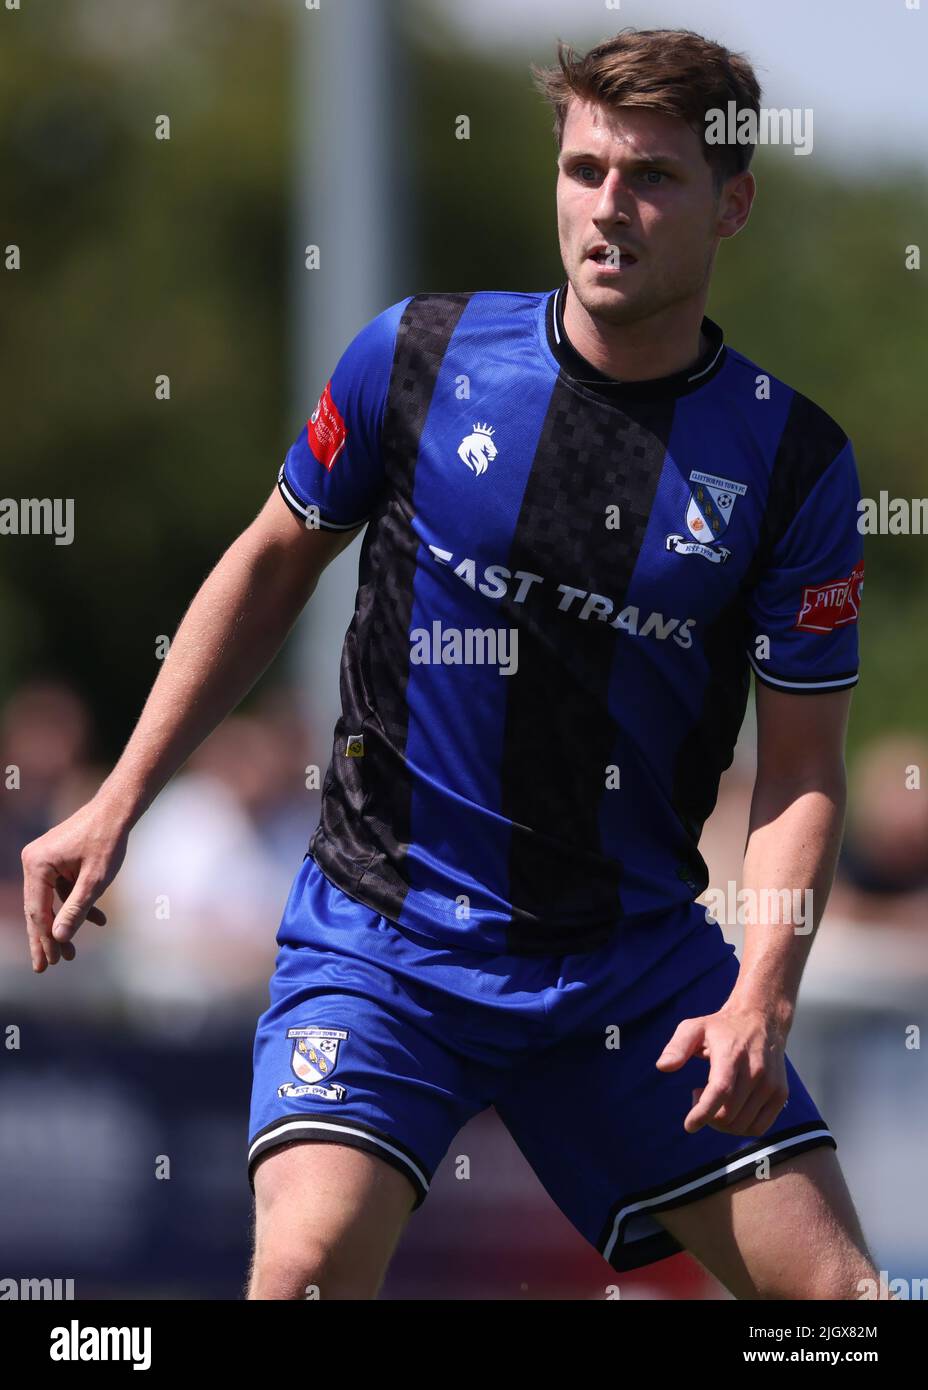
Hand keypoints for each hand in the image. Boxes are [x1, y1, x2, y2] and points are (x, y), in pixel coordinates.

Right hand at [21, 798, 128, 971]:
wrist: (116, 811)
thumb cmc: (108, 841)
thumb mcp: (95, 881)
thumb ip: (76, 910)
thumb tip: (59, 939)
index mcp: (37, 865)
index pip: (38, 911)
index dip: (43, 940)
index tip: (47, 964)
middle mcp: (33, 861)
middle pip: (38, 908)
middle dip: (47, 939)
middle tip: (47, 968)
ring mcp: (42, 860)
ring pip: (51, 901)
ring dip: (65, 923)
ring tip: (73, 954)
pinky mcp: (54, 860)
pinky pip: (61, 889)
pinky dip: (76, 904)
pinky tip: (98, 921)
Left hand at [655, 1004, 789, 1136]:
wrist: (761, 1020)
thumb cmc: (721, 1028)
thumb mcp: (694, 1028)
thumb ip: (677, 1047)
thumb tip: (663, 1067)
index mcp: (732, 1054)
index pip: (720, 1090)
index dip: (704, 1112)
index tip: (689, 1125)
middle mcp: (755, 1071)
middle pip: (729, 1114)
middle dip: (707, 1116)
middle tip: (697, 1094)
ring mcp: (771, 1084)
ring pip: (742, 1125)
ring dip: (722, 1122)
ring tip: (715, 1099)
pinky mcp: (780, 1094)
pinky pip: (759, 1127)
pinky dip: (740, 1127)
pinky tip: (732, 1108)